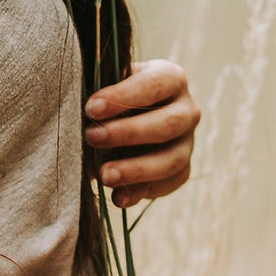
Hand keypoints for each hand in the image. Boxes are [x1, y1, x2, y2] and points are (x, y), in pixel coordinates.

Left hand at [85, 58, 200, 207]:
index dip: (123, 97)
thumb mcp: (107, 85)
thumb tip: (88, 107)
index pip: (155, 84)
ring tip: (104, 175)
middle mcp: (186, 109)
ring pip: (172, 159)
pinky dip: (142, 192)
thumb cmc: (110, 96)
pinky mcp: (182, 170)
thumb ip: (103, 93)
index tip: (91, 108)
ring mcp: (188, 142)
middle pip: (167, 123)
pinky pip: (169, 183)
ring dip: (136, 169)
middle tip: (91, 137)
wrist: (119, 118)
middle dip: (128, 133)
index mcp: (170, 78)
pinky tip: (118, 198)